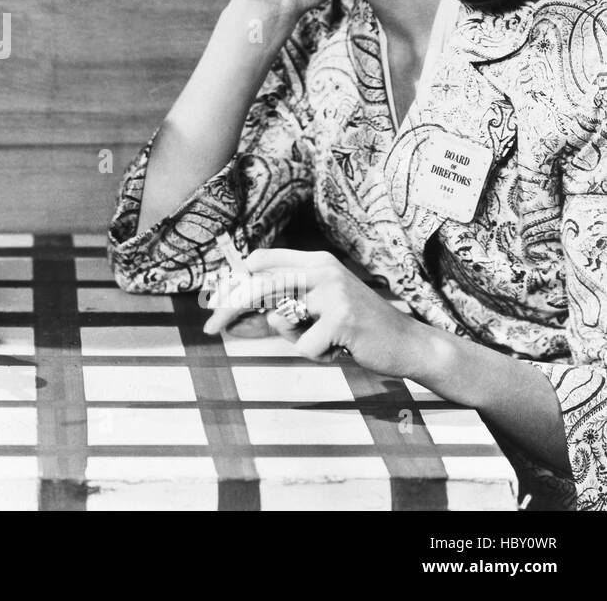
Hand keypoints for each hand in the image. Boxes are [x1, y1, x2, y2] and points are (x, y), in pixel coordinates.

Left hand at [202, 247, 426, 377]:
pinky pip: (303, 346)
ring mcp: (333, 291)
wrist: (408, 345)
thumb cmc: (355, 330)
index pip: (258, 262)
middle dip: (228, 307)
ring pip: (280, 318)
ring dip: (296, 338)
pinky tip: (342, 349)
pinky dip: (317, 355)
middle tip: (208, 330)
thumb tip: (230, 319)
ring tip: (326, 341)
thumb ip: (278, 311)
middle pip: (259, 285)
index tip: (213, 304)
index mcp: (314, 261)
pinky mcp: (342, 318)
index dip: (232, 282)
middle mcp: (321, 269)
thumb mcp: (315, 313)